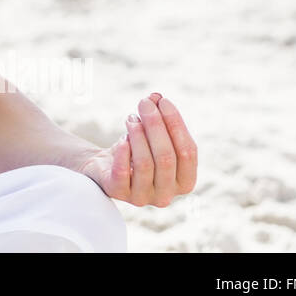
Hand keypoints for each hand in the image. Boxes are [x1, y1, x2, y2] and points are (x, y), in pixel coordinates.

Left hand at [72, 92, 197, 206]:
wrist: (106, 166)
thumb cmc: (138, 149)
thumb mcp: (153, 134)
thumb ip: (160, 117)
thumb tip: (157, 97)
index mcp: (184, 182)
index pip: (188, 152)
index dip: (176, 124)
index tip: (163, 101)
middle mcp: (167, 195)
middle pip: (166, 157)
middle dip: (155, 125)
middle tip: (144, 103)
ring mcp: (143, 198)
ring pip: (145, 163)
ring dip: (138, 135)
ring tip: (131, 118)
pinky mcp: (119, 193)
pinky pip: (122, 172)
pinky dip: (123, 151)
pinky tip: (122, 138)